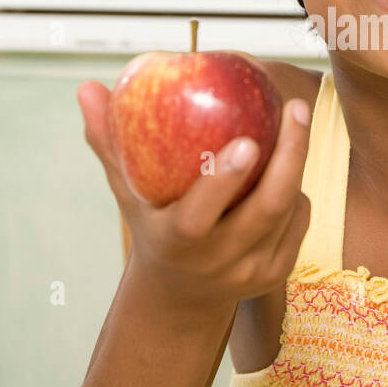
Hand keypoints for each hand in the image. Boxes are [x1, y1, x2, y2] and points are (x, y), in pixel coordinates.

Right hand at [77, 78, 312, 314]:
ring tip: (293, 119)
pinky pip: (299, 220)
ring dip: (294, 162)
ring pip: (288, 210)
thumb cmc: (152, 226)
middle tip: (295, 107)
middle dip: (290, 155)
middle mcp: (218, 262)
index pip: (199, 216)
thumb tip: (88, 88)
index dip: (222, 180)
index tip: (245, 141)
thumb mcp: (127, 192)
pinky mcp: (277, 273)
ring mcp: (252, 272)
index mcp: (176, 242)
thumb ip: (109, 142)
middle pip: (267, 208)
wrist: (179, 298)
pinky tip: (289, 162)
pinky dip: (296, 189)